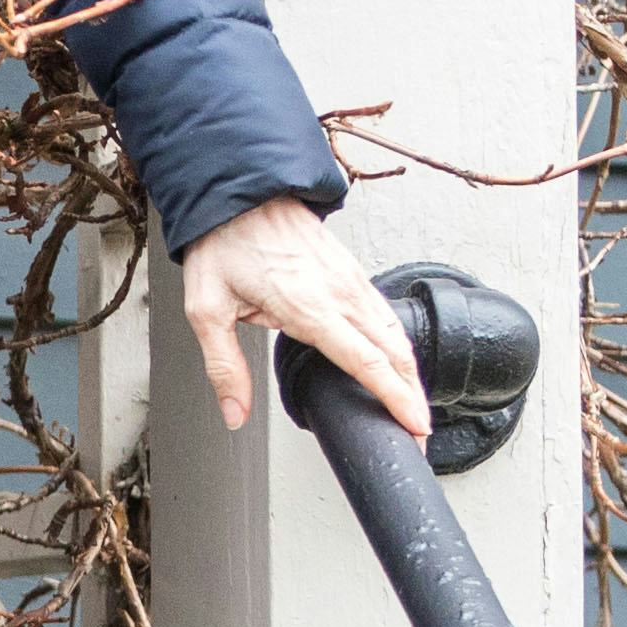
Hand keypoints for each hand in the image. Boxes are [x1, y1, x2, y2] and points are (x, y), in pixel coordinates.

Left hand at [180, 195, 428, 440]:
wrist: (238, 192)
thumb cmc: (223, 244)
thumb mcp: (206, 309)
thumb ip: (224, 366)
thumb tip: (235, 412)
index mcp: (308, 307)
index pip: (366, 362)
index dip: (396, 399)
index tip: (415, 426)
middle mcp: (339, 293)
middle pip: (395, 354)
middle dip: (413, 398)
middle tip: (420, 434)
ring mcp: (351, 280)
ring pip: (397, 333)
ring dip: (411, 373)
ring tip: (415, 407)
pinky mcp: (352, 272)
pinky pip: (387, 314)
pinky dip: (400, 346)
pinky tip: (398, 362)